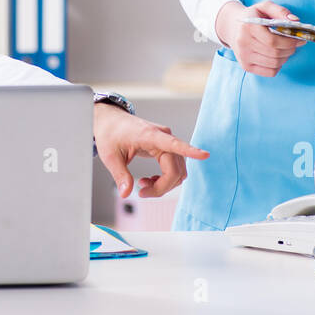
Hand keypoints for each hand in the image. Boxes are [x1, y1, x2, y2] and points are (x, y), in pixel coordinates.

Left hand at [92, 102, 208, 198]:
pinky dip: (165, 179)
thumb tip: (126, 193)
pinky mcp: (166, 146)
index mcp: (149, 136)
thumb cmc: (110, 133)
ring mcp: (166, 141)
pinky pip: (174, 167)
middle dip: (162, 187)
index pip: (173, 144)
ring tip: (143, 185)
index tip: (205, 155)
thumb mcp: (110, 156)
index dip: (190, 151)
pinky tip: (150, 181)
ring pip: (177, 171)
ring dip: (164, 184)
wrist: (110, 120)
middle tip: (141, 193)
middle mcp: (162, 137)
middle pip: (175, 169)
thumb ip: (120, 174)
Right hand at [215, 0, 306, 77]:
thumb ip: (280, 11)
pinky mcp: (246, 66)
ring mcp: (244, 57)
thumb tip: (296, 22)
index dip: (289, 42)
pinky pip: (270, 72)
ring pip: (274, 63)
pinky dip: (279, 66)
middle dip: (290, 49)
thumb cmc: (253, 16)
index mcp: (248, 27)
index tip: (299, 39)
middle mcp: (243, 43)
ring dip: (285, 57)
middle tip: (295, 44)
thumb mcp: (264, 7)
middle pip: (275, 53)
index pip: (272, 41)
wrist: (232, 27)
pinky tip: (277, 56)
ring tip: (286, 49)